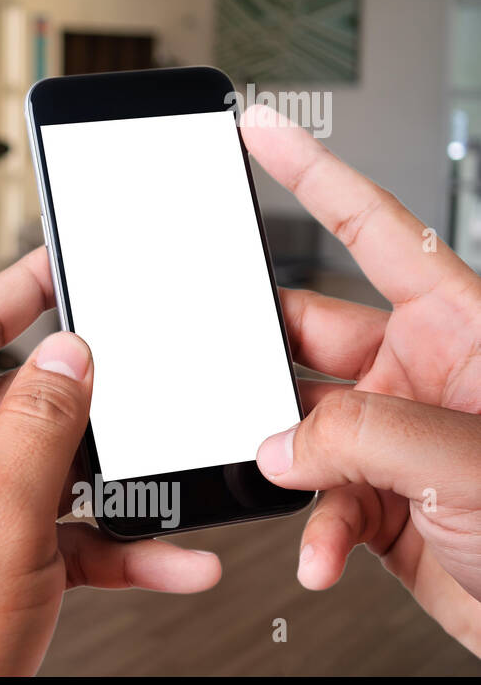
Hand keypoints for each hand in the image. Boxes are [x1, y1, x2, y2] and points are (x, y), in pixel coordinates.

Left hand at [0, 250, 220, 675]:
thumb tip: (71, 352)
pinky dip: (111, 546)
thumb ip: (37, 430)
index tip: (75, 255)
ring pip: (47, 470)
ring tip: (167, 492)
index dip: (23, 286)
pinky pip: (56, 533)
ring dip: (112, 485)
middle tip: (154, 400)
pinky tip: (172, 559)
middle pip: (18, 400)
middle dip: (90, 409)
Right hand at [242, 104, 480, 656]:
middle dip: (262, 362)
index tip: (263, 131)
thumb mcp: (469, 459)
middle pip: (309, 335)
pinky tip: (323, 553)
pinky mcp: (383, 500)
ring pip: (301, 426)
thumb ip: (364, 436)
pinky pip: (320, 499)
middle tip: (228, 377)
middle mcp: (423, 373)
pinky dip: (311, 529)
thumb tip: (279, 443)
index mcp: (460, 327)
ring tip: (293, 485)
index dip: (314, 172)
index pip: (374, 229)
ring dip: (287, 464)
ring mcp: (397, 438)